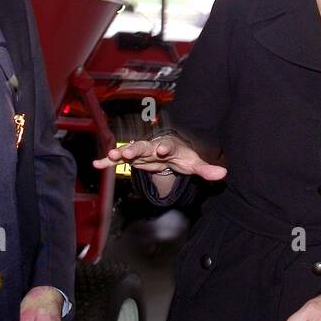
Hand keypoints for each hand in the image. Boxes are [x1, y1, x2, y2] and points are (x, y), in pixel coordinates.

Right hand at [91, 134, 226, 183]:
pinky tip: (96, 163)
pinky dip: (108, 162)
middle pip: (144, 146)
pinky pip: (118, 160)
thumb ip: (206, 169)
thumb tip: (224, 174)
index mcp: (169, 146)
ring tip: (111, 156)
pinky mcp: (133, 158)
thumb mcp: (194, 163)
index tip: (162, 149)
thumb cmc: (181, 155)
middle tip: (128, 152)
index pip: (168, 146)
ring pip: (130, 150)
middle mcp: (153, 146)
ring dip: (120, 153)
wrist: (169, 150)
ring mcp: (141, 151)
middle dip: (136, 149)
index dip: (165, 148)